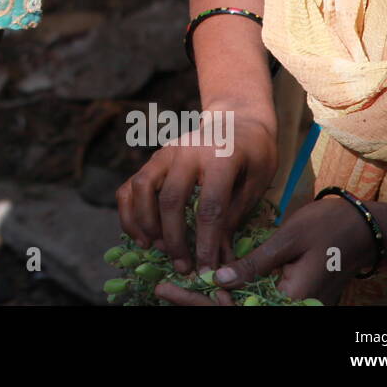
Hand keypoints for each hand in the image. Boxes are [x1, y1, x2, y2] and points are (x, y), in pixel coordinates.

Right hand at [116, 114, 276, 274]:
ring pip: (141, 188)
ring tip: (156, 248)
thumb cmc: (253, 155)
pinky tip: (140, 235)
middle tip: (182, 265)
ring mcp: (165, 152)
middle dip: (174, 239)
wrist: (236, 119)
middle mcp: (187, 151)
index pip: (210, 206)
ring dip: (146, 223)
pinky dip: (129, 212)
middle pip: (171, 199)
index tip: (207, 267)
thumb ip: (235, 216)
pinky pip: (130, 185)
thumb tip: (220, 257)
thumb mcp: (257, 183)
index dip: (207, 241)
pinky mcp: (153, 159)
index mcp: (221, 157)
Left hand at [155, 195, 375, 304]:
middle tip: (160, 287)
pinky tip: (205, 282)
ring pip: (242, 309)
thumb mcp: (287, 240)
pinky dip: (227, 294)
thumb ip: (254, 264)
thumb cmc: (328, 227)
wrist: (365, 229)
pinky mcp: (290, 298)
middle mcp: (290, 308)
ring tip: (173, 284)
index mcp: (291, 300)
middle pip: (234, 314)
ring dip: (209, 300)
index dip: (198, 301)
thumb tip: (218, 282)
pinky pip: (253, 300)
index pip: (234, 310)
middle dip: (196, 302)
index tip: (168, 288)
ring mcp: (291, 305)